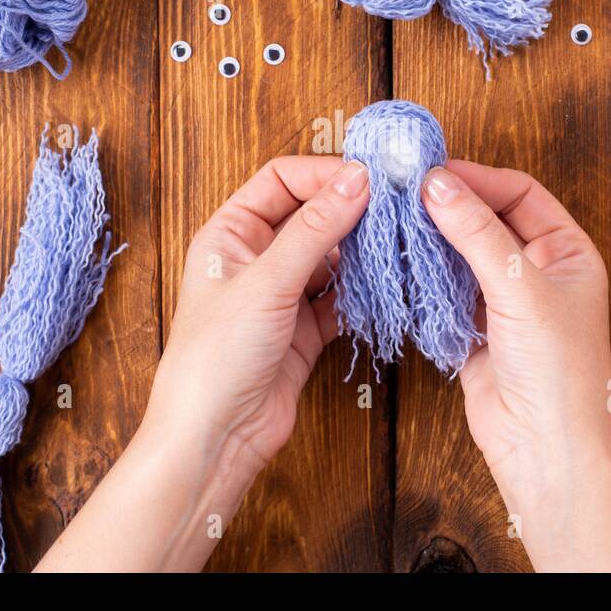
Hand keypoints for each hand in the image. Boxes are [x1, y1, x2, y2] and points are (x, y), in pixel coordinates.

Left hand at [37, 157, 367, 571]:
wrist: (216, 437)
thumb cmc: (216, 355)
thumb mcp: (267, 282)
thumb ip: (315, 229)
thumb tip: (357, 181)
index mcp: (230, 233)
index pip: (282, 180)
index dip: (324, 174)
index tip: (370, 177)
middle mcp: (255, 258)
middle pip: (311, 215)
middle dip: (350, 210)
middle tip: (394, 207)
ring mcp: (282, 294)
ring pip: (331, 256)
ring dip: (360, 251)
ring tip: (394, 244)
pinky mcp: (305, 329)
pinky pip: (341, 296)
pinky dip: (363, 291)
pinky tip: (384, 285)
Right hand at [422, 161, 610, 571]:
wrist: (545, 449)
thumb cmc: (558, 371)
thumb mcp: (519, 289)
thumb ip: (476, 232)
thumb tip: (437, 184)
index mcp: (567, 251)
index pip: (519, 193)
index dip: (477, 179)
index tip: (431, 172)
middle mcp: (538, 270)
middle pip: (487, 219)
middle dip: (448, 206)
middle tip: (402, 192)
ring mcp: (505, 301)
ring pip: (462, 254)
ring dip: (431, 240)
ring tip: (394, 223)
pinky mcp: (476, 329)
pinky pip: (446, 290)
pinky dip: (423, 276)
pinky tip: (400, 263)